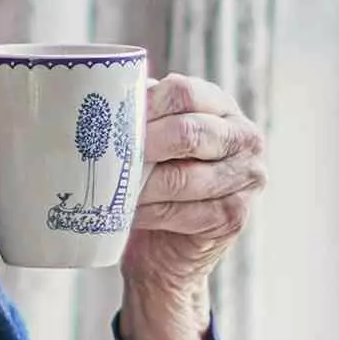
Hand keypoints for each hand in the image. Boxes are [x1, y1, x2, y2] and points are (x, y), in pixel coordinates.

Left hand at [121, 73, 266, 339]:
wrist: (167, 247)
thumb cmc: (153, 180)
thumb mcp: (149, 140)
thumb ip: (137, 117)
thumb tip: (92, 95)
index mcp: (221, 105)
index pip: (184, 92)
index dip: (143, 105)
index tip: (109, 119)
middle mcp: (244, 136)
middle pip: (189, 133)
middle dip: (142, 146)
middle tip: (107, 158)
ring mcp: (246, 177)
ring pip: (183, 178)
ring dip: (141, 186)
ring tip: (110, 188)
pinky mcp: (234, 216)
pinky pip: (184, 212)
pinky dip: (150, 214)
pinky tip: (129, 214)